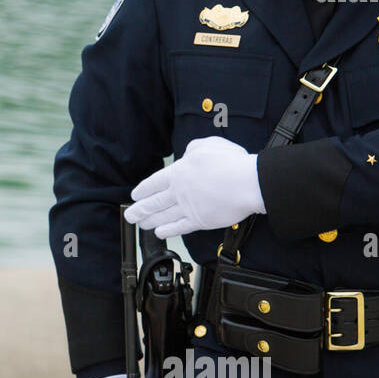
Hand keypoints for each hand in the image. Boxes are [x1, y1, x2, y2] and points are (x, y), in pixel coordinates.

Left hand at [125, 136, 264, 237]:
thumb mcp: (206, 145)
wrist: (248, 183)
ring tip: (141, 224)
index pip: (154, 182)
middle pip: (154, 202)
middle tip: (130, 215)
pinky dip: (168, 231)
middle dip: (140, 209)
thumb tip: (186, 156)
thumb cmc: (231, 162)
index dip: (143, 190)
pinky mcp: (201, 221)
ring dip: (150, 221)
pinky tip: (160, 233)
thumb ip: (191, 150)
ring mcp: (189, 207)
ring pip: (164, 216)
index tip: (135, 195)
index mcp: (179, 172)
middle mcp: (180, 192)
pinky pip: (180, 227)